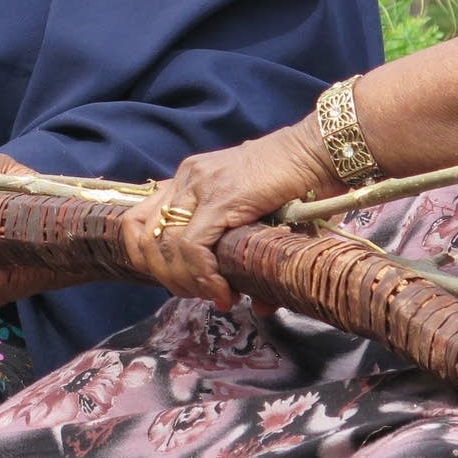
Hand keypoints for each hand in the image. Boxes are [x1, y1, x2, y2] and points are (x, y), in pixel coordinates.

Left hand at [123, 118, 339, 309]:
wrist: (318, 152)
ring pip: (164, 244)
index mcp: (189, 178)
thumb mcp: (257, 218)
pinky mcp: (221, 197)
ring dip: (185, 281)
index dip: (151, 261)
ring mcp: (201, 185)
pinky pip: (193, 246)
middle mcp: (188, 178)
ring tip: (215, 295)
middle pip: (143, 235)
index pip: (139, 221)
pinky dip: (205, 276)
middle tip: (201, 295)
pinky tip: (225, 291)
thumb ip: (248, 255)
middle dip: (167, 277)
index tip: (183, 284)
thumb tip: (257, 305)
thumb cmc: (298, 185)